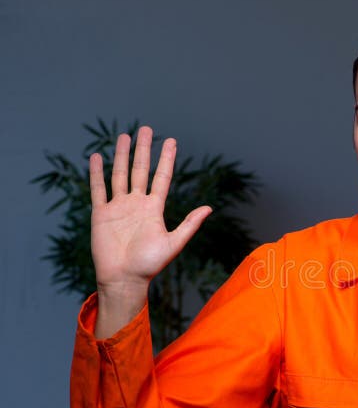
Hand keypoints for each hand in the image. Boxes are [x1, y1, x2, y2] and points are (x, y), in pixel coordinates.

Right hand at [90, 127, 211, 335]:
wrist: (124, 279)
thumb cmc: (149, 265)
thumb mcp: (174, 243)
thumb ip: (190, 224)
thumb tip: (210, 208)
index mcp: (154, 209)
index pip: (161, 177)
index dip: (166, 159)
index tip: (171, 141)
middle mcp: (137, 204)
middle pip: (140, 170)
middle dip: (143, 149)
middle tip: (146, 129)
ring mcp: (118, 207)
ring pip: (119, 175)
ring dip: (121, 155)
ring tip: (124, 136)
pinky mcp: (101, 214)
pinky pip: (98, 189)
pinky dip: (97, 174)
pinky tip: (97, 157)